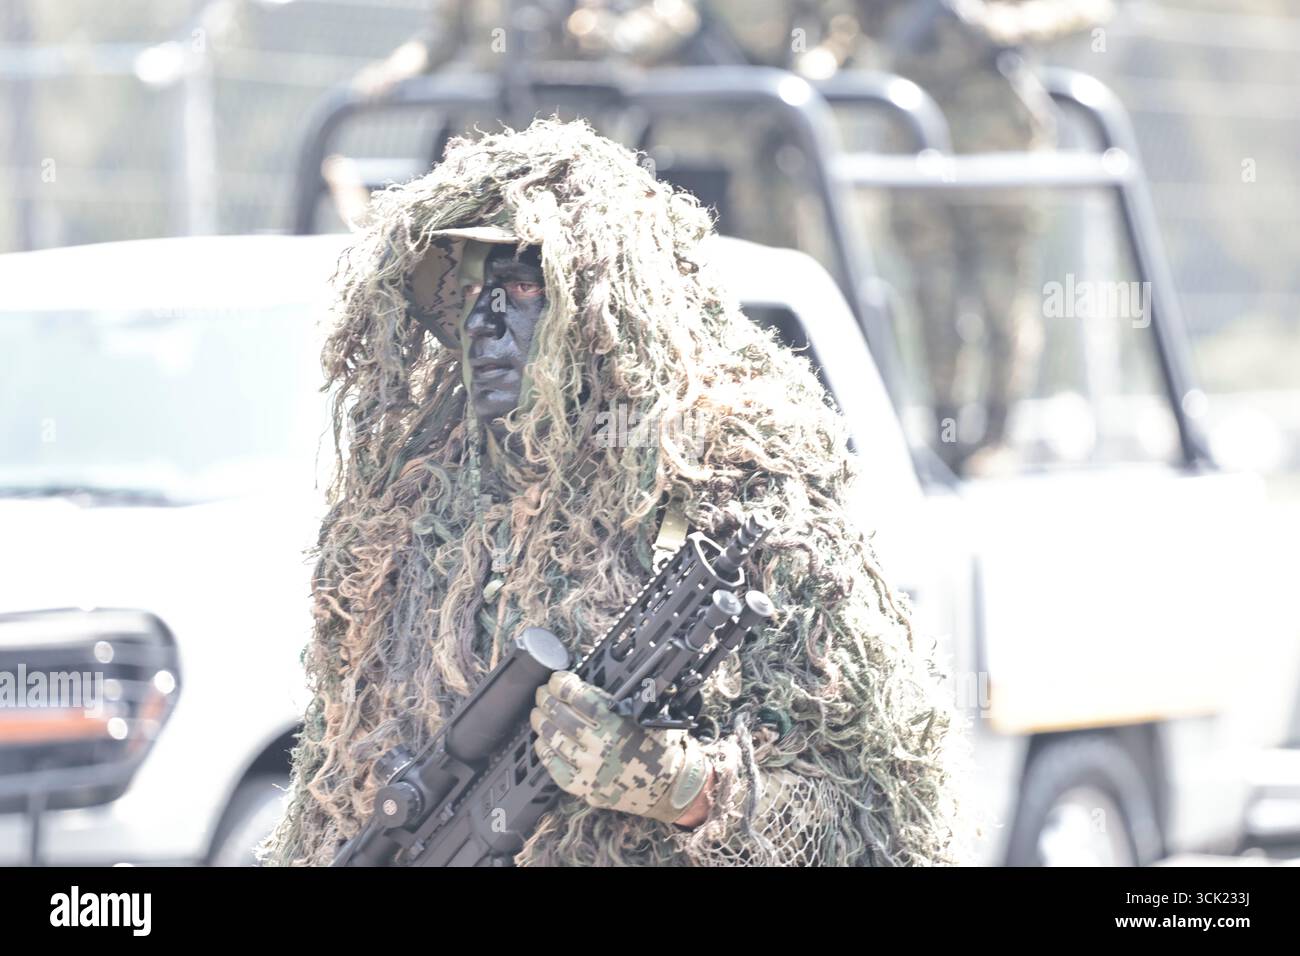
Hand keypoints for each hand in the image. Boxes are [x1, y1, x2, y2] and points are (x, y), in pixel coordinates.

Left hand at [531, 671, 710, 824]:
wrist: (670, 787)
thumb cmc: (661, 748)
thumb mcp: (649, 716)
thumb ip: (623, 700)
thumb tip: (591, 684)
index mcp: (616, 723)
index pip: (578, 696)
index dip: (562, 684)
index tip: (556, 679)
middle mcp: (600, 745)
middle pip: (561, 716)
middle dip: (546, 700)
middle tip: (542, 693)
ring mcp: (589, 768)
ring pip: (554, 740)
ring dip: (541, 723)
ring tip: (538, 713)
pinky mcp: (584, 787)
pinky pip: (555, 767)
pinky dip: (545, 751)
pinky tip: (543, 741)